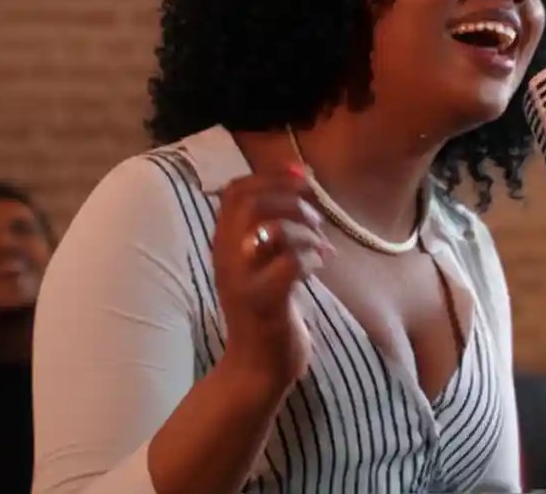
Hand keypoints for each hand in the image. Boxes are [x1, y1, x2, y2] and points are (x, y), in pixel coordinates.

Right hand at [211, 166, 335, 390]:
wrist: (256, 370)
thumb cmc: (267, 314)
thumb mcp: (262, 265)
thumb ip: (272, 229)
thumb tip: (302, 182)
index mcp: (224, 245)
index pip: (235, 192)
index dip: (270, 175)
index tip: (303, 177)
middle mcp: (227, 259)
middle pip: (251, 202)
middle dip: (290, 197)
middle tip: (315, 214)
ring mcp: (243, 280)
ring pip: (272, 229)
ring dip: (306, 228)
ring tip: (321, 241)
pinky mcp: (264, 302)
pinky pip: (290, 263)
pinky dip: (312, 257)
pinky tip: (321, 264)